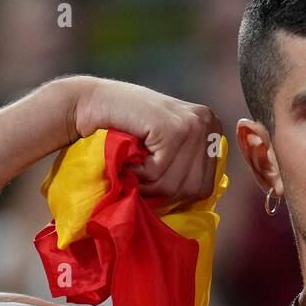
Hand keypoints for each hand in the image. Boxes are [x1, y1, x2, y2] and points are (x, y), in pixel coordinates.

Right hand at [69, 77, 222, 202]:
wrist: (92, 104)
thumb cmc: (128, 133)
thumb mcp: (169, 149)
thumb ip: (188, 168)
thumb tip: (205, 201)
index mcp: (213, 129)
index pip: (206, 187)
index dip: (175, 192)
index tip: (154, 172)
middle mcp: (210, 123)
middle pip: (194, 189)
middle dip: (162, 189)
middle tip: (140, 169)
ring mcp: (194, 124)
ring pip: (175, 185)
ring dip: (147, 182)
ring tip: (135, 162)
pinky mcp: (174, 129)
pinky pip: (158, 173)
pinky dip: (138, 172)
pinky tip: (131, 154)